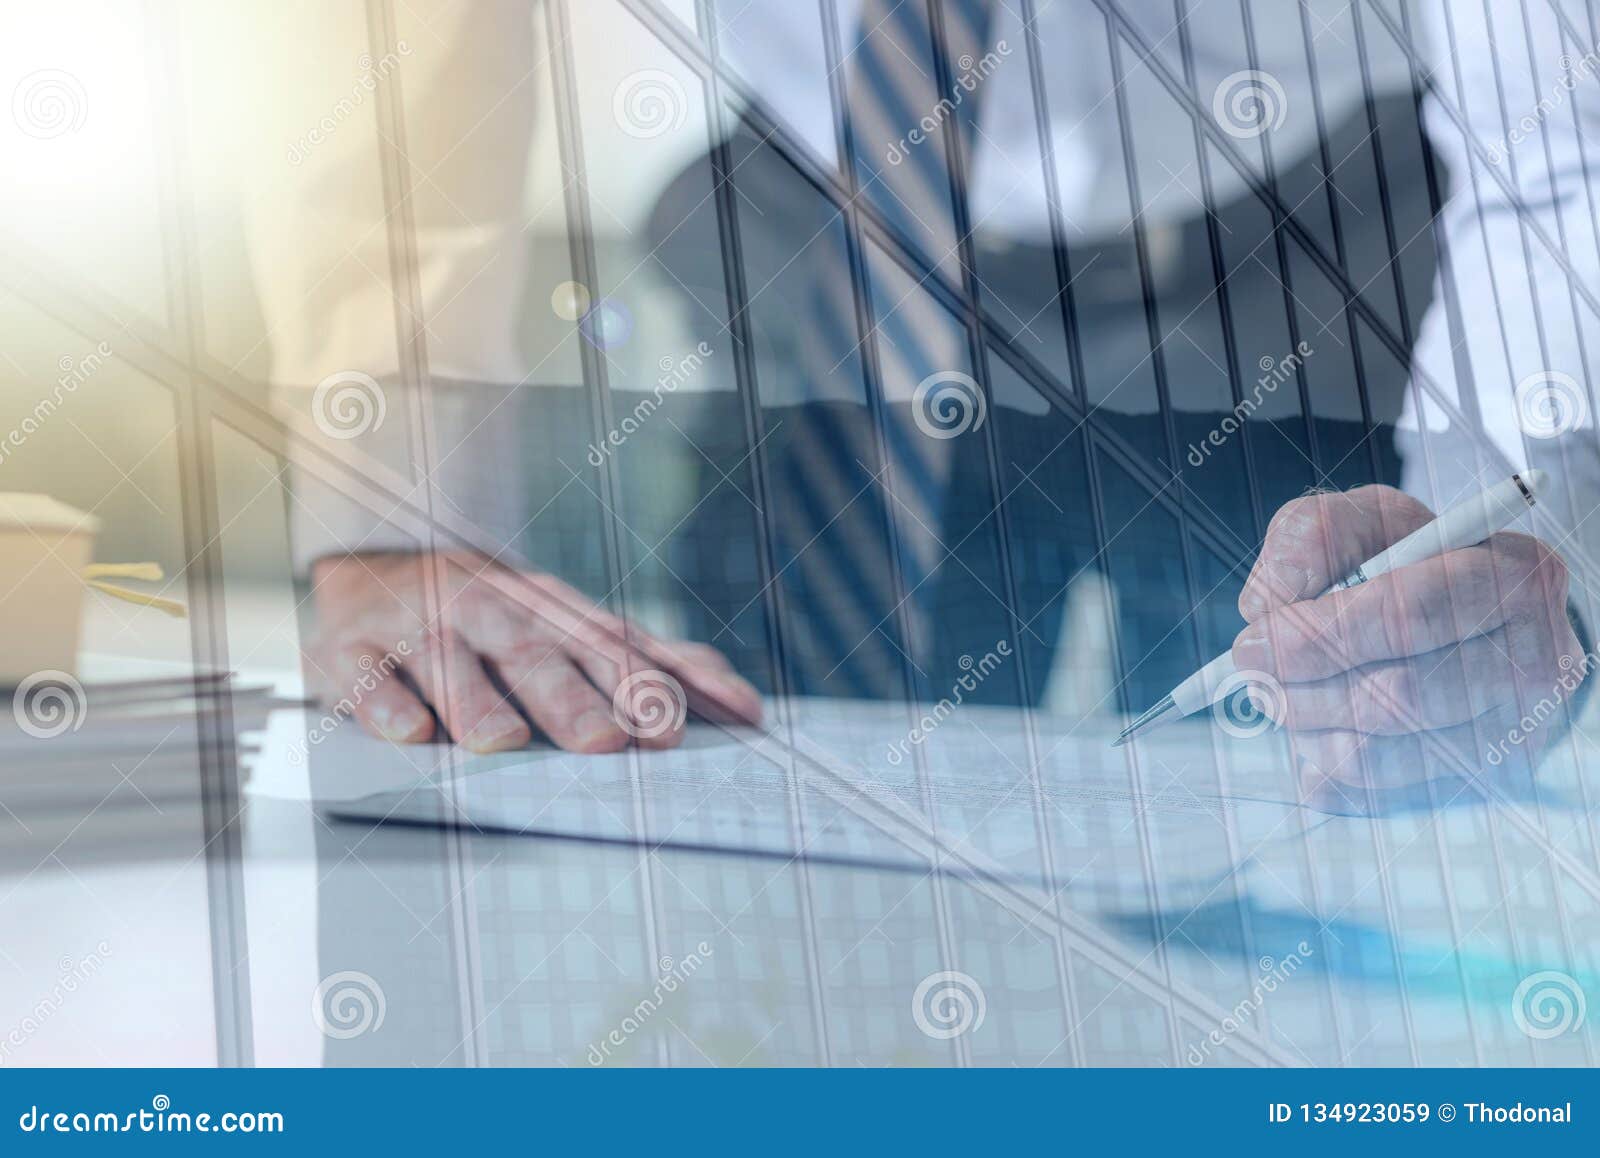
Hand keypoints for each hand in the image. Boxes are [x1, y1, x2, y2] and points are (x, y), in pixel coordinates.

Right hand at [307, 551, 762, 752]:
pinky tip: (409, 732)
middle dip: (571, 699)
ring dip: (479, 701)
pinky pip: (363, 675)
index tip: (672, 729)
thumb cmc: (492, 617)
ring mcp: (418, 626)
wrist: (374, 564)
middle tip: (603, 745)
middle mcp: (489, 610)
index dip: (638, 685)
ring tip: (503, 741)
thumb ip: (651, 663)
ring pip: (450, 660)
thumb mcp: (570, 627)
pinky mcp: (351, 648)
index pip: (603, 646)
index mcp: (549, 609)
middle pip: (534, 653)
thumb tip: (743, 704)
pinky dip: (383, 703)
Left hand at [1231, 485, 1583, 799]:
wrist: (1472, 615)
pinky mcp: (1482, 778)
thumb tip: (1269, 604)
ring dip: (1304, 726)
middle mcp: (1535, 658)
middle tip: (1252, 674)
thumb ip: (1310, 538)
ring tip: (1284, 695)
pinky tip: (1317, 728)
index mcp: (1514, 574)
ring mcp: (1516, 729)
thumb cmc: (1409, 561)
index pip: (1407, 616)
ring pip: (1379, 753)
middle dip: (1300, 689)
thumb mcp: (1363, 521)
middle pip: (1397, 696)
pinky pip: (1374, 791)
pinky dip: (1322, 762)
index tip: (1250, 641)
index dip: (1314, 635)